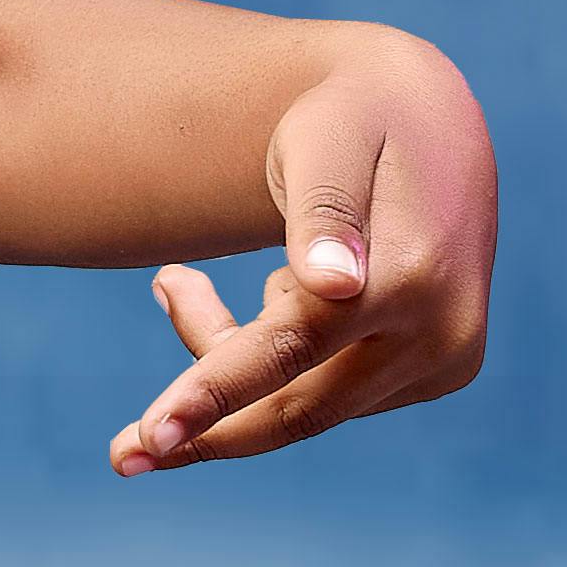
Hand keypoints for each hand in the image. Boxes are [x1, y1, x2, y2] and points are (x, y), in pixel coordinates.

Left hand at [110, 35, 494, 473]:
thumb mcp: (326, 140)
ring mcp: (447, 358)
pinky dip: (277, 362)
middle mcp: (443, 332)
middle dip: (205, 428)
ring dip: (229, 363)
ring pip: (310, 402)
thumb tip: (332, 287)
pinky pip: (335, 392)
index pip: (293, 350)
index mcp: (412, 275)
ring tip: (176, 283)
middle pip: (299, 406)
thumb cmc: (351, 115)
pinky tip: (264, 295)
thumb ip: (324, 209)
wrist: (429, 114)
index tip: (148, 436)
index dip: (214, 394)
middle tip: (120, 452)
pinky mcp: (442, 369)